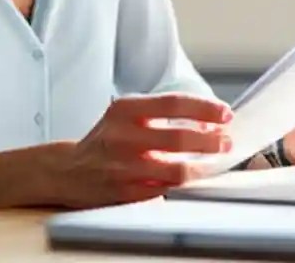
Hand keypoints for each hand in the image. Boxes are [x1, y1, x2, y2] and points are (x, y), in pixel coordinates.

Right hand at [51, 93, 232, 207]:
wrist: (69, 170)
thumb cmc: (105, 140)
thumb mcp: (125, 116)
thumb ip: (160, 115)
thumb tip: (205, 121)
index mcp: (125, 109)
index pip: (174, 103)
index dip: (205, 108)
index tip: (225, 114)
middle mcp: (122, 135)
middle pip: (179, 137)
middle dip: (210, 140)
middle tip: (225, 141)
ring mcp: (122, 165)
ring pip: (176, 169)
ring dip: (201, 166)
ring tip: (213, 162)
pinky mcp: (124, 191)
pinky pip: (164, 189)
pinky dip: (183, 184)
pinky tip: (191, 178)